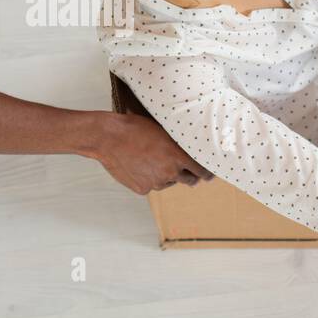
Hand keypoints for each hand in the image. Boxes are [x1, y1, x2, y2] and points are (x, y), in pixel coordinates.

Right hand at [95, 112, 213, 194]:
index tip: (209, 174)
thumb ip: (177, 144)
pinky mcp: (142, 189)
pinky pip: (151, 186)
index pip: (201, 171)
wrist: (108, 138)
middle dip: (189, 176)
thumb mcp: (162, 130)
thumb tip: (188, 150)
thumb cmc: (134, 128)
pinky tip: (139, 166)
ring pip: (168, 182)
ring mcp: (155, 183)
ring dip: (166, 175)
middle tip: (186, 171)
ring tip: (152, 160)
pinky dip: (148, 179)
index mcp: (178, 156)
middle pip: (189, 180)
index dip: (206, 173)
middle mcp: (170, 172)